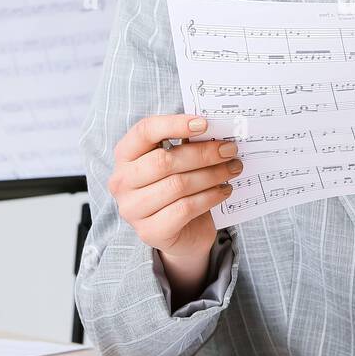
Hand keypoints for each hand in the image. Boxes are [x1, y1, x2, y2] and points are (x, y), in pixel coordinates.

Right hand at [108, 114, 242, 261]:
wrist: (183, 232)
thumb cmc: (179, 189)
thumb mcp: (180, 162)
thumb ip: (188, 144)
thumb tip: (215, 130)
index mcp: (125, 155)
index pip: (144, 131)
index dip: (174, 124)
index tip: (204, 123)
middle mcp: (122, 182)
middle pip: (164, 161)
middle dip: (203, 154)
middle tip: (229, 150)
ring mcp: (132, 209)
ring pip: (177, 185)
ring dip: (211, 175)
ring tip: (232, 169)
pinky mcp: (150, 231)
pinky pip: (184, 208)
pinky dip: (209, 197)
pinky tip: (224, 191)